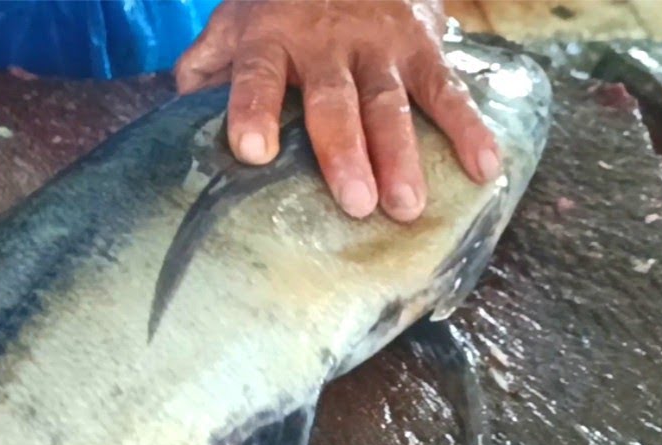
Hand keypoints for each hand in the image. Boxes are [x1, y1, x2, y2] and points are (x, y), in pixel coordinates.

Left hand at [175, 0, 500, 222]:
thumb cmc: (278, 6)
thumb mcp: (233, 23)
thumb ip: (204, 68)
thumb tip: (176, 122)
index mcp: (270, 38)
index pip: (257, 75)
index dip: (253, 110)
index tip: (252, 152)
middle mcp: (326, 43)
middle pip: (335, 101)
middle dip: (344, 152)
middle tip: (355, 204)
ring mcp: (379, 47)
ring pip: (391, 103)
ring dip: (401, 155)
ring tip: (406, 207)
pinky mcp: (421, 49)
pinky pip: (448, 91)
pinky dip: (469, 130)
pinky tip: (485, 170)